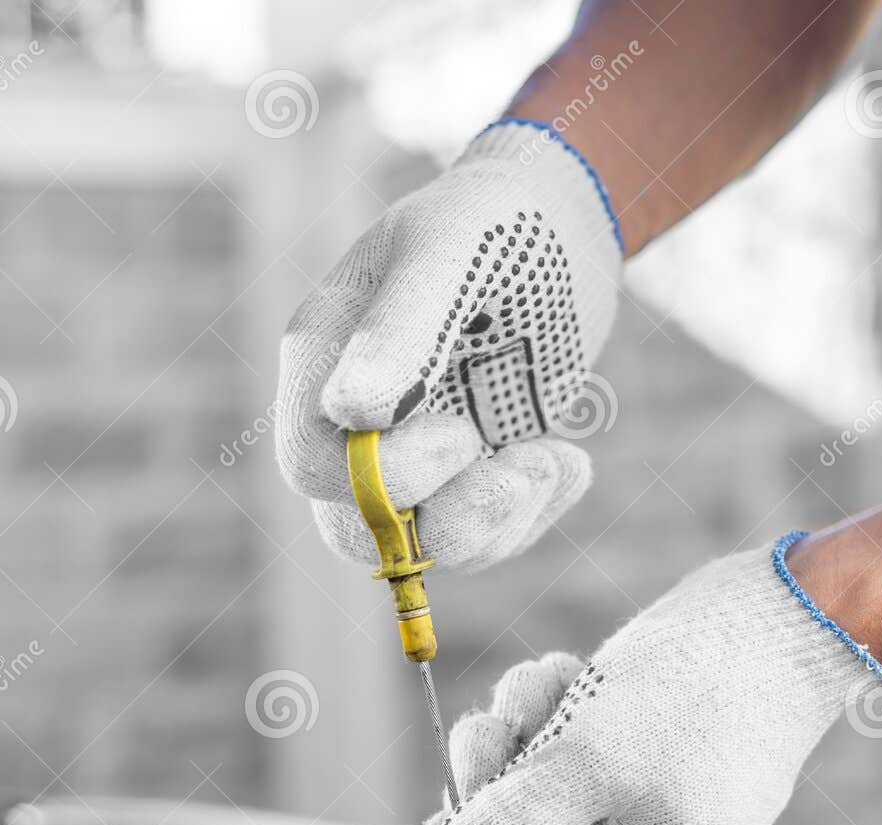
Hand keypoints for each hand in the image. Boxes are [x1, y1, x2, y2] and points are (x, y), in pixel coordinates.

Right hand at [275, 120, 622, 571]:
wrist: (556, 230)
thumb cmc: (491, 222)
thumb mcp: (448, 252)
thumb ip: (399, 325)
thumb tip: (349, 408)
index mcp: (323, 363)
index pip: (312, 466)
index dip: (383, 477)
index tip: (463, 434)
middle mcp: (353, 422)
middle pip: (355, 530)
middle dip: (444, 522)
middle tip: (519, 468)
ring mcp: (412, 455)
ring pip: (426, 546)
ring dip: (499, 520)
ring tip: (552, 457)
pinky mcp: (468, 476)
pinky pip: (485, 537)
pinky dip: (534, 512)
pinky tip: (570, 456)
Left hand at [402, 534, 881, 824]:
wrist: (779, 613)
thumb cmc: (703, 693)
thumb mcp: (584, 765)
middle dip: (490, 794)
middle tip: (488, 734)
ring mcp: (633, 813)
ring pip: (528, 799)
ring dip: (515, 739)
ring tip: (542, 688)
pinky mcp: (627, 763)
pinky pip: (554, 757)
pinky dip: (545, 714)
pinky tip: (567, 674)